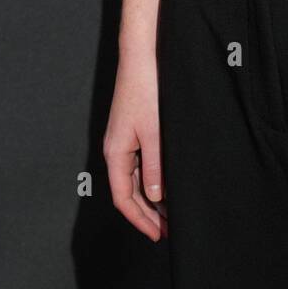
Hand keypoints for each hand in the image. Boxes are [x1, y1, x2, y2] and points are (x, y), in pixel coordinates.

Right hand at [103, 51, 166, 241]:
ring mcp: (125, 138)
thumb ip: (155, 166)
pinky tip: (168, 182)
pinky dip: (153, 177)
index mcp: (115, 153)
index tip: (156, 234)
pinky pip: (141, 162)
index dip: (139, 219)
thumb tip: (154, 195)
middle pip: (129, 191)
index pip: (123, 198)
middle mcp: (116, 149)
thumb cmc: (146, 89)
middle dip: (147, 212)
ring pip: (136, 177)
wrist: (143, 54)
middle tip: (168, 229)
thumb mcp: (155, 132)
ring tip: (172, 211)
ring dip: (152, 196)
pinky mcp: (135, 128)